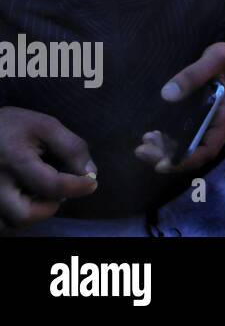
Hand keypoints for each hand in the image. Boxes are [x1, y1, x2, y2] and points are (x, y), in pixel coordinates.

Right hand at [0, 107, 96, 230]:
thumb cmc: (13, 125)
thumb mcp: (46, 126)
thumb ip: (71, 147)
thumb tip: (90, 173)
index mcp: (16, 161)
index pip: (52, 186)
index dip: (78, 187)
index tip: (91, 182)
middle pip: (23, 216)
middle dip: (48, 207)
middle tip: (56, 191)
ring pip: (10, 223)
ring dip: (31, 213)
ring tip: (38, 192)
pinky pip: (1, 222)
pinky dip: (16, 215)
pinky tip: (24, 197)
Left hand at [135, 42, 224, 172]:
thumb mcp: (215, 59)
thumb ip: (194, 74)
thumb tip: (167, 94)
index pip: (208, 149)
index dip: (185, 161)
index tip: (161, 164)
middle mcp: (222, 127)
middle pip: (195, 153)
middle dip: (167, 156)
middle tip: (142, 150)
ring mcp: (213, 126)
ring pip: (189, 148)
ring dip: (165, 150)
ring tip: (144, 143)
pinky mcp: (205, 121)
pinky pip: (188, 139)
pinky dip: (170, 142)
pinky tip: (153, 136)